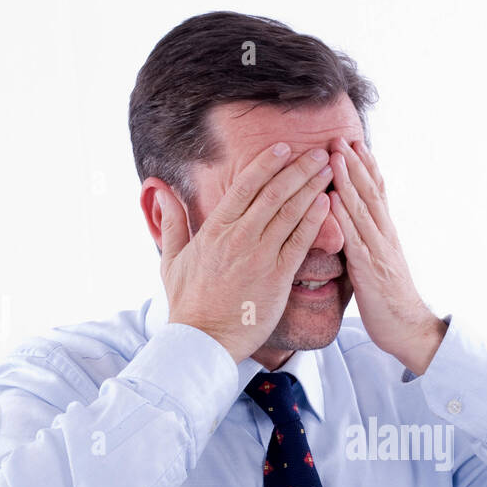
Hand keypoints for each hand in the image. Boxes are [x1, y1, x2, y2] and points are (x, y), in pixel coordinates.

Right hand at [158, 143, 333, 362]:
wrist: (204, 339)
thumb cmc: (188, 303)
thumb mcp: (172, 258)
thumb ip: (172, 221)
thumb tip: (159, 190)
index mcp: (215, 229)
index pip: (244, 185)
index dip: (267, 163)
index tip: (284, 148)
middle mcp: (239, 237)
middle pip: (273, 192)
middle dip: (298, 169)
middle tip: (318, 152)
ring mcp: (259, 255)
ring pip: (290, 212)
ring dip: (311, 187)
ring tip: (328, 169)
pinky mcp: (277, 276)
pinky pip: (300, 241)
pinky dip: (314, 219)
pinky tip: (326, 202)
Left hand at [328, 138, 446, 374]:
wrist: (409, 331)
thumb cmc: (390, 303)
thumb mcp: (379, 266)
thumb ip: (368, 246)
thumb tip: (353, 231)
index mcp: (387, 236)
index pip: (377, 194)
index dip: (367, 167)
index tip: (355, 143)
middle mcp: (385, 237)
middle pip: (371, 192)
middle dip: (356, 162)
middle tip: (341, 135)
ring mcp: (378, 252)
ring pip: (363, 209)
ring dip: (349, 180)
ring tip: (335, 154)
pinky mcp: (369, 270)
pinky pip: (354, 238)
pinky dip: (343, 216)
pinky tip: (331, 199)